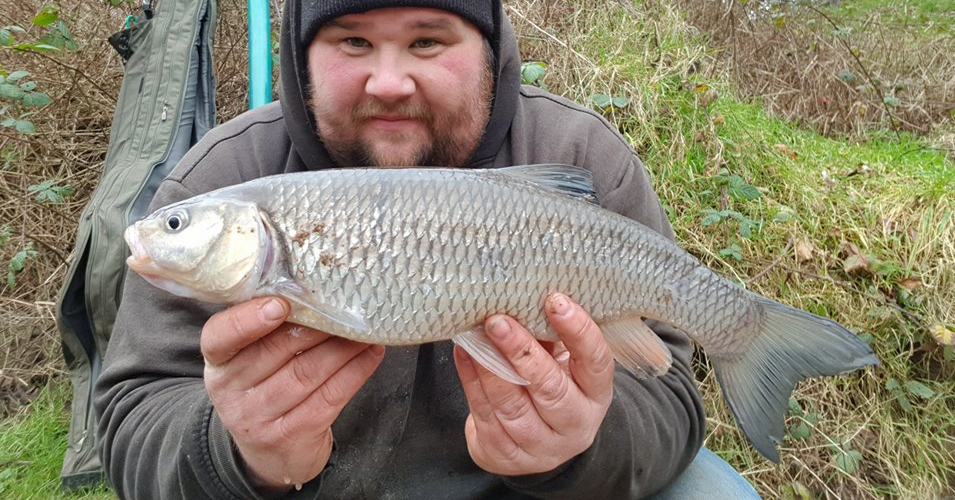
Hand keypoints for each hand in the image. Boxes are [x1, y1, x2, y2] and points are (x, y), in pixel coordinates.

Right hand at [201, 297, 384, 494]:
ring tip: (364, 327)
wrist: (272, 455)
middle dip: (316, 325)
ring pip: (307, 372)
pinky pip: (330, 396)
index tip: (280, 304)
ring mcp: (260, 418)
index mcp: (219, 363)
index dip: (247, 320)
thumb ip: (269, 331)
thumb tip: (317, 292)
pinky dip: (356, 371)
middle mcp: (232, 391)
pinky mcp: (292, 435)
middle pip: (277, 350)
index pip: (219, 337)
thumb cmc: (265, 390)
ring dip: (343, 346)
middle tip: (344, 305)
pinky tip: (371, 353)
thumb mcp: (251, 362)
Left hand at [453, 293, 614, 475]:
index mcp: (596, 393)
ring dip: (490, 368)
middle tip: (498, 321)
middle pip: (551, 389)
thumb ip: (550, 337)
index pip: (595, 360)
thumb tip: (521, 296)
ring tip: (475, 337)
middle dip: (521, 352)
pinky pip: (486, 415)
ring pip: (513, 406)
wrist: (536, 442)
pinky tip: (465, 355)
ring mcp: (542, 445)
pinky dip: (472, 382)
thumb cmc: (551, 385)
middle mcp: (576, 423)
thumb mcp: (562, 363)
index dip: (578, 331)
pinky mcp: (508, 455)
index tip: (555, 301)